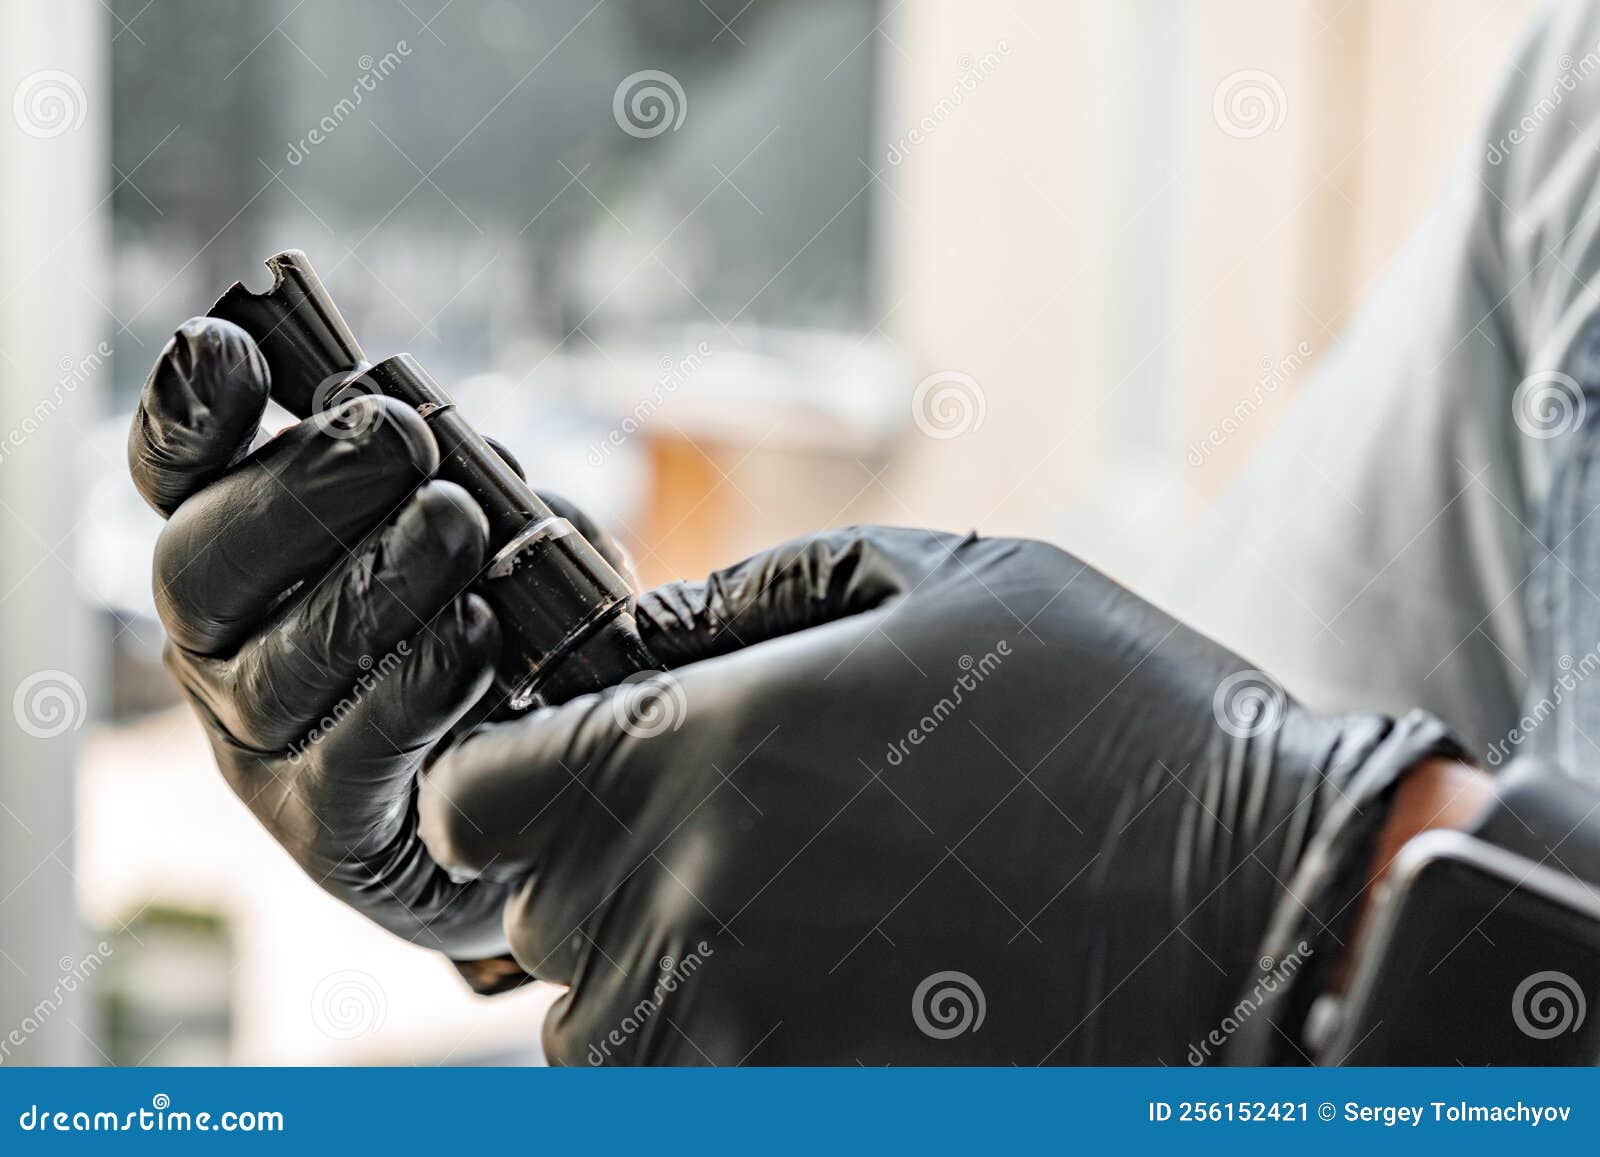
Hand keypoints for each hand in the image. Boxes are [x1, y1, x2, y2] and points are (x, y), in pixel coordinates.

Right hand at [128, 317, 624, 971]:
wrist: (547, 804)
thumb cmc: (512, 644)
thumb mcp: (501, 541)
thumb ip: (474, 485)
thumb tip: (458, 441)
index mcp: (250, 561)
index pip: (181, 483)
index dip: (187, 415)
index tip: (229, 347)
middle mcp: (228, 649)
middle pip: (201, 567)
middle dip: (302, 487)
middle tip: (400, 434)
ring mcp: (266, 747)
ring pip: (272, 667)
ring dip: (370, 582)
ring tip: (456, 520)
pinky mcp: (328, 831)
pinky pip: (351, 759)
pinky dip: (413, 687)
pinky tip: (476, 636)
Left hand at [418, 526, 1462, 1063]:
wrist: (1266, 904)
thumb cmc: (1111, 720)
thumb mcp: (943, 580)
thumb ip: (759, 594)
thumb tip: (645, 636)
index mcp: (713, 741)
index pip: (477, 801)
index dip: (498, 793)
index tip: (549, 790)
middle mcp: (697, 892)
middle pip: (540, 920)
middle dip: (605, 880)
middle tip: (717, 849)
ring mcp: (746, 1026)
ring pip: (596, 1035)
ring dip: (651, 988)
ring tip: (776, 936)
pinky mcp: (811, 1106)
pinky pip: (680, 1093)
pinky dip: (715, 1056)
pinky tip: (821, 1000)